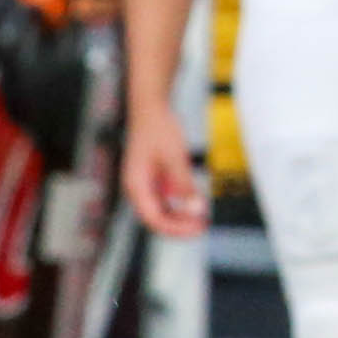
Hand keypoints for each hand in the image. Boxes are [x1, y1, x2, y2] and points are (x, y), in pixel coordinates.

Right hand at [121, 101, 210, 239]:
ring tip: (201, 219)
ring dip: (180, 217)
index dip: (175, 228)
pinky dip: (179, 204)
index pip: (153, 218)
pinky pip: (165, 200)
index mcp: (135, 185)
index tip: (196, 229)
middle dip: (179, 225)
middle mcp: (137, 188)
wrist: (151, 108)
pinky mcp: (152, 180)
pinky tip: (195, 204)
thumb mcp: (175, 156)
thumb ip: (184, 184)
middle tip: (202, 226)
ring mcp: (144, 185)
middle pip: (156, 218)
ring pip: (161, 211)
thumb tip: (196, 209)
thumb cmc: (158, 128)